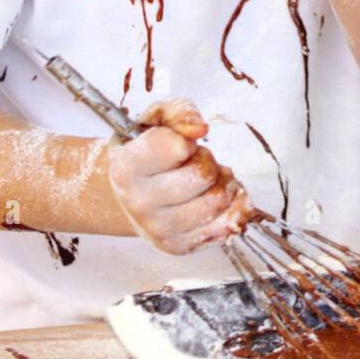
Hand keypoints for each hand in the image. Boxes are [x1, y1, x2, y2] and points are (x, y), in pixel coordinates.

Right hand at [106, 98, 250, 253]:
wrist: (132, 191)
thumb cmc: (148, 149)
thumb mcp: (157, 119)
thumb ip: (180, 112)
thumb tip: (199, 128)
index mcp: (126, 167)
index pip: (175, 147)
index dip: (187, 140)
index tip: (180, 144)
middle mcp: (137, 202)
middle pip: (203, 174)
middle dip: (208, 160)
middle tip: (196, 161)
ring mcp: (157, 228)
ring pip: (218, 201)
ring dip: (223, 183)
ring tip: (206, 180)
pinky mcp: (178, 246)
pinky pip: (225, 226)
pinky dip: (232, 207)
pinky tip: (216, 197)